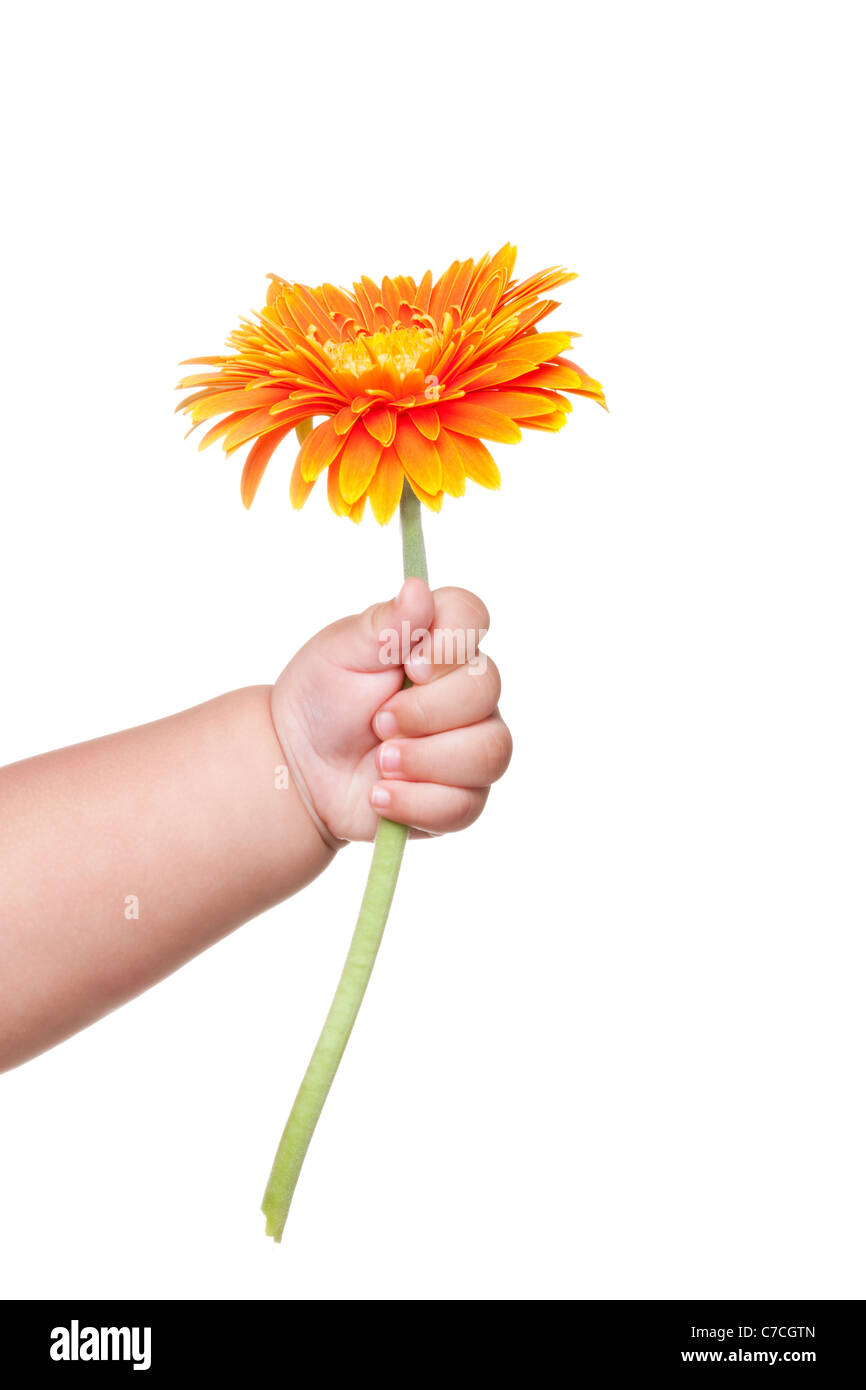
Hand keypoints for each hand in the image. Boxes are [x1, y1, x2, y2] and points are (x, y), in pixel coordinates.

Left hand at [270, 579, 511, 843]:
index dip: (448, 642)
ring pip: (490, 751)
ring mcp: (470, 744)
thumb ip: (384, 624)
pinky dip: (416, 802)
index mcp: (437, 641)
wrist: (301, 766)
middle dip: (425, 712)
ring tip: (381, 762)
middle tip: (378, 721)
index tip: (408, 664)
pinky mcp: (462, 796)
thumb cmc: (324, 698)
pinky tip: (381, 794)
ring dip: (425, 760)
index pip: (473, 617)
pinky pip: (466, 804)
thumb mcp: (341, 652)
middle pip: (486, 689)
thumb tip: (418, 589)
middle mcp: (466, 689)